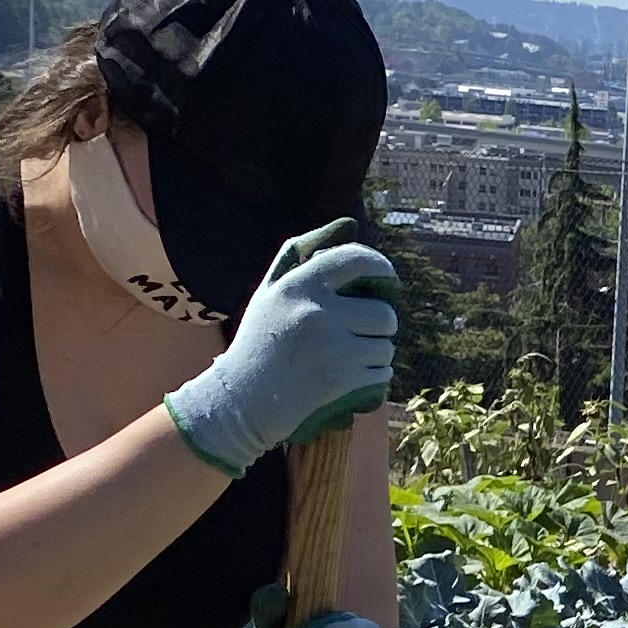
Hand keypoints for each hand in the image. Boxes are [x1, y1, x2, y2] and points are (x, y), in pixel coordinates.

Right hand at [164, 228, 400, 478]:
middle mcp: (316, 314)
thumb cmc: (258, 342)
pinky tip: (349, 378)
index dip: (380, 267)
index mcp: (298, 287)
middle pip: (384, 313)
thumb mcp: (269, 292)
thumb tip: (347, 226)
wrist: (242, 401)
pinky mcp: (341, 381)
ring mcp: (331, 349)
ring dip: (376, 353)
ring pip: (386, 346)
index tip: (385, 280)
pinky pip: (382, 373)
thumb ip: (301, 256)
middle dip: (379, 325)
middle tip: (361, 333)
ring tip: (348, 358)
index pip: (356, 260)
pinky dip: (373, 377)